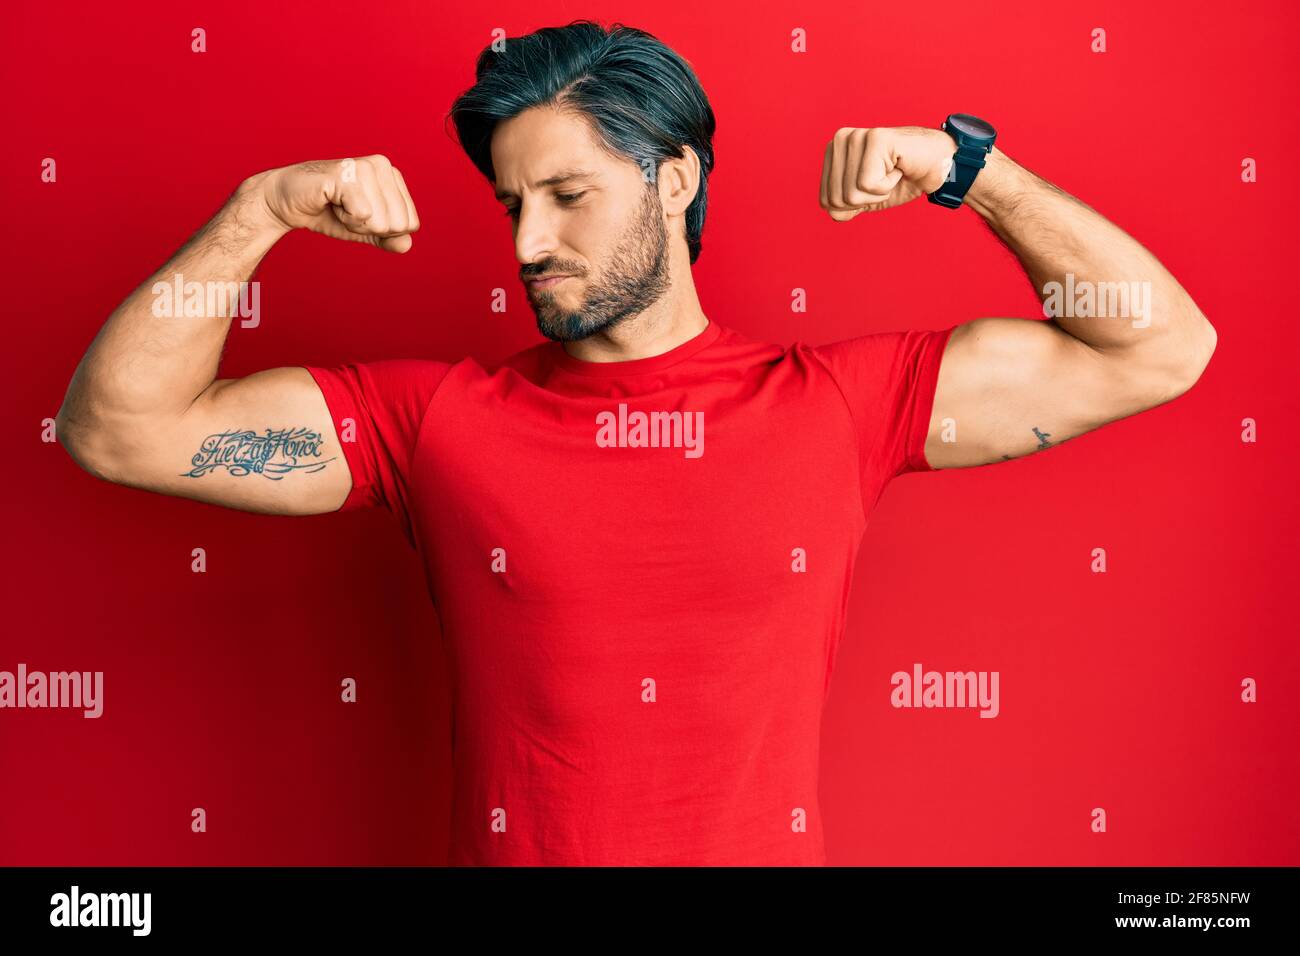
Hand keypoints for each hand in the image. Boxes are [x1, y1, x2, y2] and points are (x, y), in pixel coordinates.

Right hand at [250, 155, 420, 252]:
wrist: (287, 203)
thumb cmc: (327, 213)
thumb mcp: (364, 230)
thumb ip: (388, 238)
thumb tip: (406, 244)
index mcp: (392, 176)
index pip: (410, 224)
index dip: (382, 230)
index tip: (360, 215)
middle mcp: (382, 165)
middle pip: (398, 224)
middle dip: (369, 228)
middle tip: (346, 211)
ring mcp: (364, 167)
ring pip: (381, 221)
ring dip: (354, 223)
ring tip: (337, 205)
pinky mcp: (346, 174)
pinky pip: (363, 215)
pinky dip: (345, 219)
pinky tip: (330, 202)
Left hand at [819, 126, 955, 219]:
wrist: (937, 168)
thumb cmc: (903, 180)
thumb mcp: (867, 199)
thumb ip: (844, 206)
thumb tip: (831, 211)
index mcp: (833, 152)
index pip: (826, 201)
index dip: (855, 204)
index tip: (874, 184)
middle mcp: (840, 139)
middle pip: (837, 200)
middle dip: (866, 199)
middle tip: (886, 178)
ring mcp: (857, 137)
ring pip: (851, 194)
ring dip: (878, 191)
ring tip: (892, 171)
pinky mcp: (875, 139)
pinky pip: (868, 184)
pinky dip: (888, 185)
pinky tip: (898, 167)